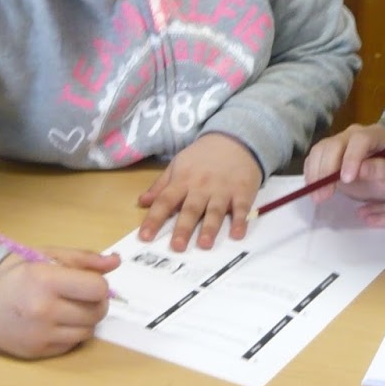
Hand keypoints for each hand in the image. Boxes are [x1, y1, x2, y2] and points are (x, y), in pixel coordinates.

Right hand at [0, 247, 119, 358]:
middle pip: (97, 312)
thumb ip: (83, 259)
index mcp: (47, 280)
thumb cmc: (15, 273)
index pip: (97, 289)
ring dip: (84, 320)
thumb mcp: (46, 256)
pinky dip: (70, 334)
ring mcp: (40, 334)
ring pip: (87, 332)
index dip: (99, 286)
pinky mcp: (37, 352)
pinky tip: (55, 322)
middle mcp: (44, 310)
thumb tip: (115, 262)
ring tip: (67, 308)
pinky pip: (71, 345)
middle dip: (95, 303)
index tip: (89, 283)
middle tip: (81, 295)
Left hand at [136, 133, 262, 251]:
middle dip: (183, 228)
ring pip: (215, 211)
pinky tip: (237, 234)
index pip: (165, 201)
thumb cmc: (203, 156)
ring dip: (210, 228)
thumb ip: (160, 185)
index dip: (154, 219)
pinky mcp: (242, 191)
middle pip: (190, 209)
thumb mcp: (178, 164)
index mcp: (183, 180)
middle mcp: (201, 186)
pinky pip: (241, 208)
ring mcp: (223, 189)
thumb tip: (142, 202)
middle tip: (176, 247)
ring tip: (204, 244)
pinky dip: (240, 221)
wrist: (234, 139)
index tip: (145, 237)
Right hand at [303, 123, 384, 203]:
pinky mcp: (327, 152)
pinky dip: (311, 173)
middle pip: (334, 144)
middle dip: (327, 170)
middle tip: (324, 195)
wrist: (383, 179)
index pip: (360, 140)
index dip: (351, 158)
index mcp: (375, 134)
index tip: (346, 180)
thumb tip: (361, 169)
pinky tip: (313, 189)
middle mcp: (354, 133)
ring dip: (315, 174)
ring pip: (320, 150)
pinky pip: (314, 158)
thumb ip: (381, 170)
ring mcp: (338, 141)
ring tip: (317, 197)